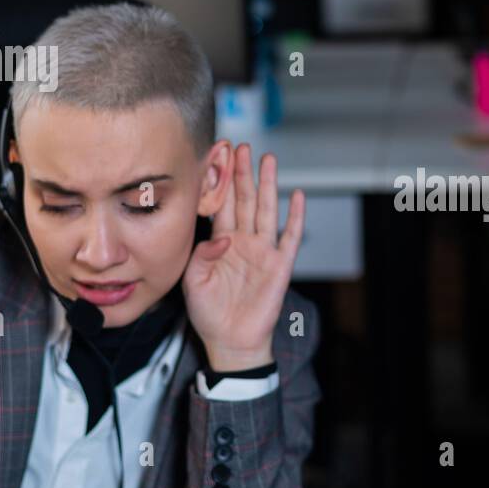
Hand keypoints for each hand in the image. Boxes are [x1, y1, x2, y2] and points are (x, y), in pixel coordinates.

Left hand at [182, 144, 304, 370]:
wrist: (230, 340)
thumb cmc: (209, 313)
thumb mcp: (192, 281)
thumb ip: (201, 255)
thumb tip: (222, 238)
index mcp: (220, 243)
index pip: (221, 205)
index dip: (220, 182)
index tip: (218, 156)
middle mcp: (243, 242)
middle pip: (244, 200)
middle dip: (242, 173)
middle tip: (241, 147)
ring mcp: (263, 251)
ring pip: (266, 210)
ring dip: (267, 185)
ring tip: (267, 160)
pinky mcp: (280, 265)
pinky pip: (289, 237)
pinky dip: (294, 217)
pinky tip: (296, 197)